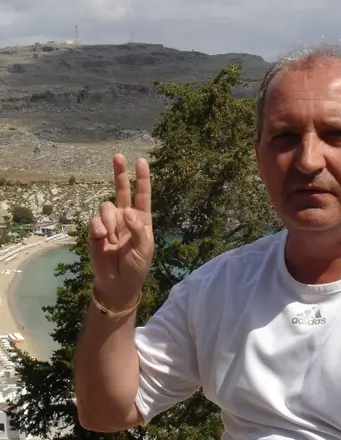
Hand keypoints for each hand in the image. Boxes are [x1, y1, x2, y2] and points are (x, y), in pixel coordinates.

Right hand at [89, 153, 153, 308]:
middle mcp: (125, 216)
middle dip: (119, 172)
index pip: (142, 195)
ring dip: (110, 220)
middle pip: (122, 189)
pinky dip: (100, 228)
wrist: (117, 282)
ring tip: (112, 237)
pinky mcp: (96, 231)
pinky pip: (96, 221)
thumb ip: (138, 229)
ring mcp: (110, 222)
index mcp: (141, 219)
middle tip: (118, 156)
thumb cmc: (136, 265)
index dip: (142, 178)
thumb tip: (128, 212)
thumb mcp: (144, 248)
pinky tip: (104, 238)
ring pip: (106, 206)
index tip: (141, 161)